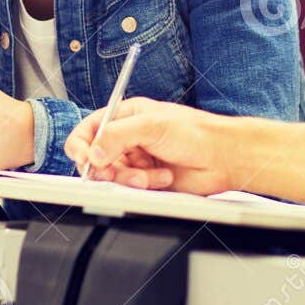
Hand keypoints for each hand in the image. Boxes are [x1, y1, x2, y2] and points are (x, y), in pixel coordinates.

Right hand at [65, 97, 237, 194]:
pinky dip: (145, 186)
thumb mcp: (153, 125)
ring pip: (113, 176)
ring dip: (131, 179)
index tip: (84, 159)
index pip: (89, 129)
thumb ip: (118, 135)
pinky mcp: (146, 180)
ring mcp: (137, 160)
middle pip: (97, 158)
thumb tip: (93, 152)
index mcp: (127, 115)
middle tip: (120, 172)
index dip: (81, 145)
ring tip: (152, 174)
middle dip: (109, 168)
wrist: (223, 158)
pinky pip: (130, 189)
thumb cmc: (197, 133)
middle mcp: (129, 137)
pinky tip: (164, 177)